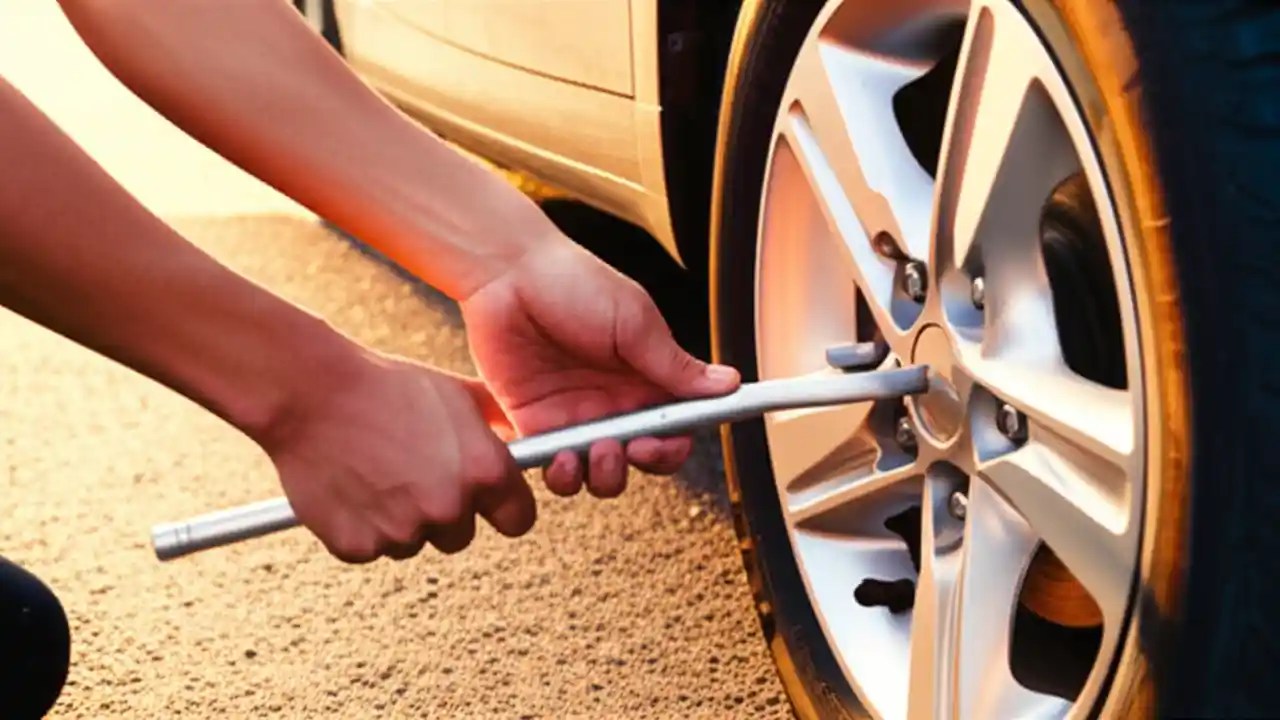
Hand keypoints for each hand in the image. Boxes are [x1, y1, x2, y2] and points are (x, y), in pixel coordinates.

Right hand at [259, 351, 534, 562]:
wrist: (311, 393)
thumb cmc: (386, 387)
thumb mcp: (455, 395)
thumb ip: (496, 425)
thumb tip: (528, 443)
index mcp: (484, 471)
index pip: (519, 519)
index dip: (504, 509)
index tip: (491, 503)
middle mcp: (450, 508)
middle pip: (462, 535)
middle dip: (444, 512)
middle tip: (412, 473)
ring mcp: (403, 532)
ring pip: (414, 541)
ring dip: (400, 519)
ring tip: (375, 471)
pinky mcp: (359, 547)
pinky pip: (371, 546)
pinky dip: (361, 526)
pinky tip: (350, 486)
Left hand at [459, 236, 740, 497]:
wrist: (506, 273)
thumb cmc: (571, 282)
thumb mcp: (633, 321)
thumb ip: (675, 364)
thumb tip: (728, 385)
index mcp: (645, 376)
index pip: (676, 425)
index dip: (677, 443)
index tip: (671, 440)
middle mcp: (613, 402)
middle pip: (642, 457)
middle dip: (643, 462)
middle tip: (633, 447)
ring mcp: (575, 416)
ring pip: (600, 472)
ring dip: (605, 476)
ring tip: (598, 452)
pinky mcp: (537, 424)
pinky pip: (554, 467)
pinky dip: (562, 475)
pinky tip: (562, 458)